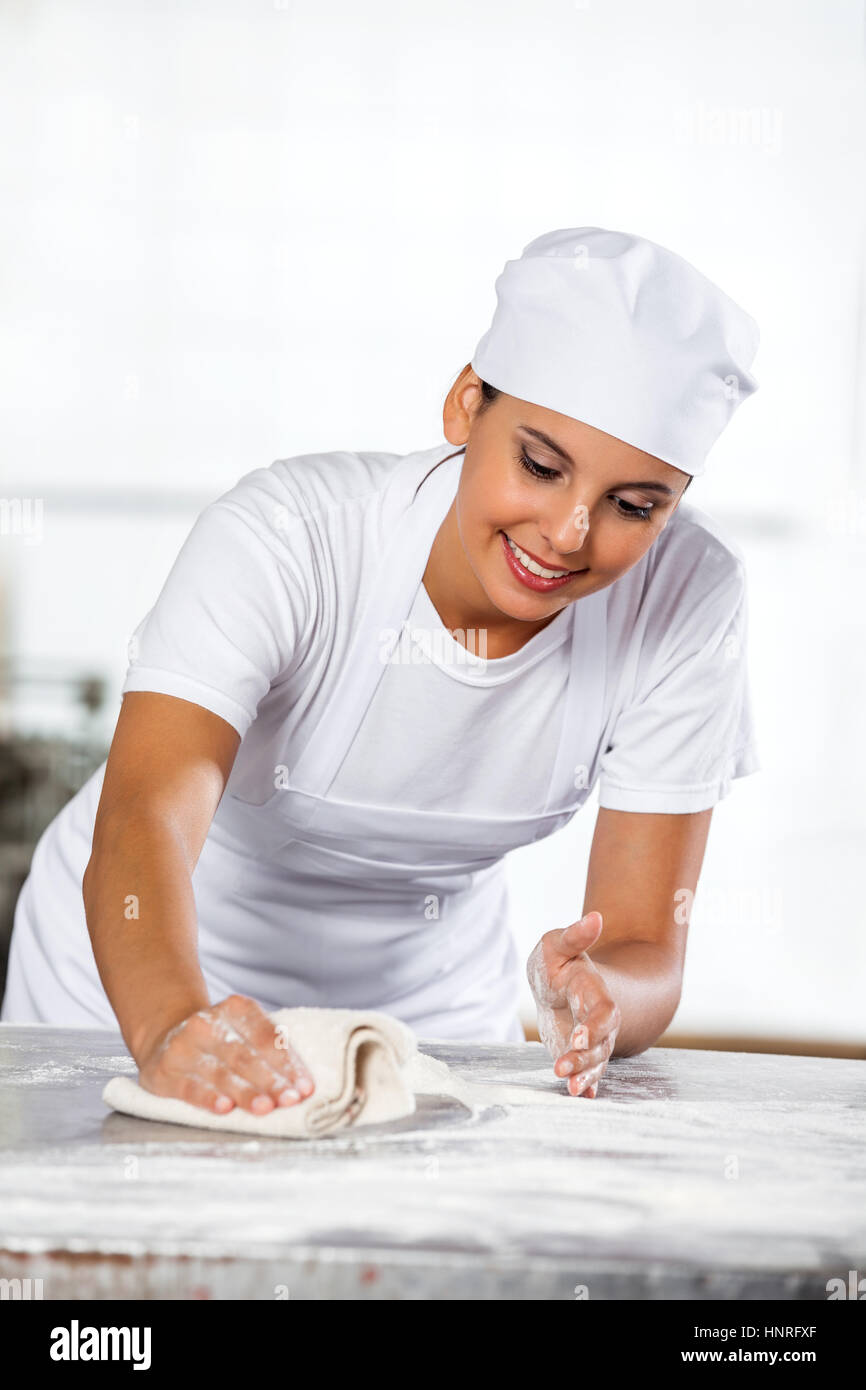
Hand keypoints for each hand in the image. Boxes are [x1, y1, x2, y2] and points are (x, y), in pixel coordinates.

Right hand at [136, 993, 314, 1114]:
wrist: (165, 1036)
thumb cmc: (219, 1040)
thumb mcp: (243, 1030)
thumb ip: (269, 1048)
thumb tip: (301, 1083)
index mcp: (235, 1008)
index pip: (266, 1036)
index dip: (288, 1062)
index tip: (305, 1086)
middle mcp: (207, 1024)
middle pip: (245, 1056)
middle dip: (271, 1080)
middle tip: (291, 1099)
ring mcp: (183, 1048)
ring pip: (220, 1073)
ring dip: (245, 1092)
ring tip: (265, 1107)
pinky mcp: (164, 1072)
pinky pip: (190, 1087)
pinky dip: (208, 1098)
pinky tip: (225, 1108)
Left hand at [526, 911, 620, 1097]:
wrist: (559, 986)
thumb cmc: (556, 964)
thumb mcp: (558, 944)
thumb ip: (576, 936)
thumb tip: (596, 916)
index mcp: (593, 992)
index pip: (603, 1011)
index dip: (594, 1026)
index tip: (577, 1038)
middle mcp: (597, 1020)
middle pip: (601, 1042)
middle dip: (584, 1056)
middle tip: (562, 1067)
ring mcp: (591, 1040)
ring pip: (595, 1061)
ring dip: (583, 1074)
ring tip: (568, 1087)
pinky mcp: (580, 1054)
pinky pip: (588, 1073)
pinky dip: (586, 1085)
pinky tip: (580, 1095)